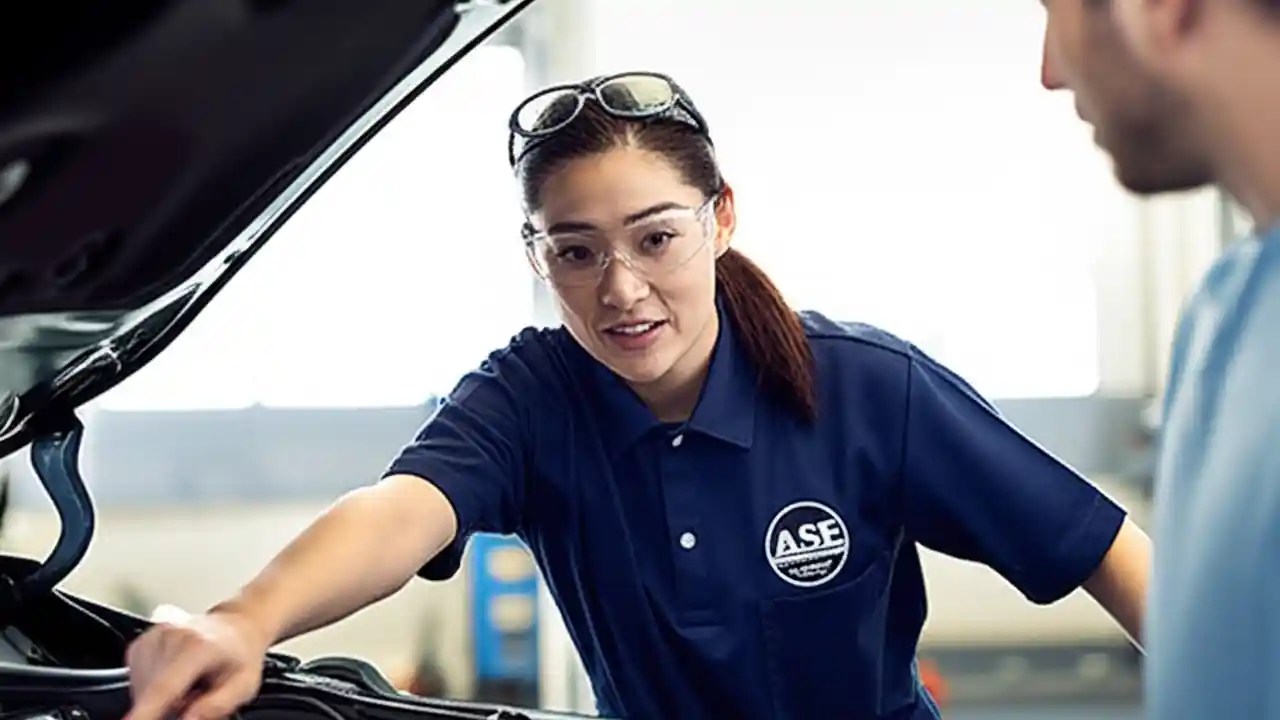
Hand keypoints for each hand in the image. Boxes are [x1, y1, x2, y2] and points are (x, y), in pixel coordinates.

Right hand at [123, 606, 272, 719]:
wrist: (236, 628)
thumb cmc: (241, 656)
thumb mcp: (243, 685)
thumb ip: (216, 705)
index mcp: (198, 647)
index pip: (163, 688)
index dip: (145, 712)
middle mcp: (170, 636)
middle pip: (150, 693)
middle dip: (168, 707)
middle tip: (197, 694)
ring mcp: (152, 637)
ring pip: (140, 690)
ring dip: (160, 698)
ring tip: (190, 684)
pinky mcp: (140, 643)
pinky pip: (136, 680)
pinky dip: (151, 688)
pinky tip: (174, 678)